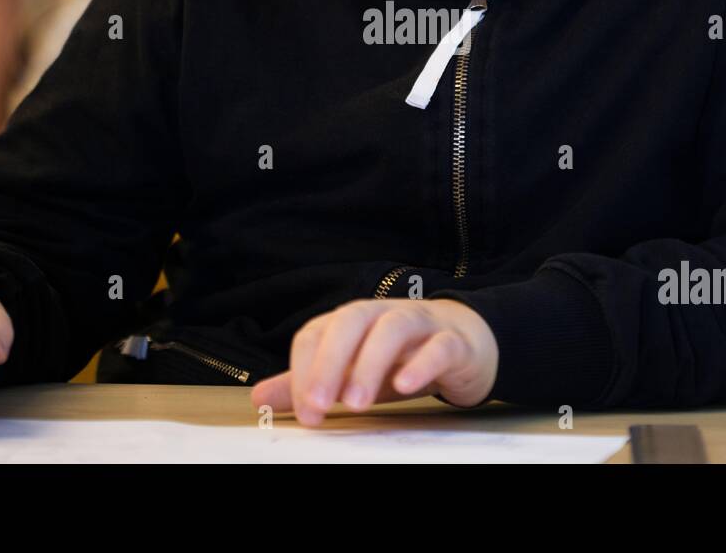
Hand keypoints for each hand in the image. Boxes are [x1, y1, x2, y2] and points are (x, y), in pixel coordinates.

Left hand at [249, 298, 497, 425]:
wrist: (467, 344)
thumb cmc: (402, 357)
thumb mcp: (351, 371)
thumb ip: (309, 382)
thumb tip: (259, 397)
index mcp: (353, 321)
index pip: (318, 333)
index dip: (304, 369)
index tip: (304, 411)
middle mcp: (383, 314)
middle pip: (351, 320)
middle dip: (329, 362)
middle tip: (318, 405)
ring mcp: (420, 324)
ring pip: (393, 328)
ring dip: (370, 363)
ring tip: (356, 402)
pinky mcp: (453, 342)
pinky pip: (438, 345)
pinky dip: (421, 363)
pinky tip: (405, 386)